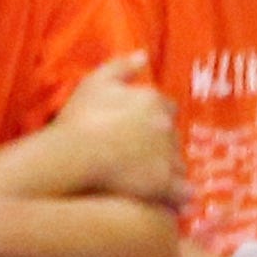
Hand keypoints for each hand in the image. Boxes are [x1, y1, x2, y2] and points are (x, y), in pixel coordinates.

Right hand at [55, 51, 183, 205]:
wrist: (74, 154)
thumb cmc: (80, 118)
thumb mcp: (94, 82)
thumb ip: (121, 66)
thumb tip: (144, 55)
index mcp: (152, 101)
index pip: (166, 107)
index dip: (153, 118)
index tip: (136, 127)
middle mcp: (167, 127)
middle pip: (172, 137)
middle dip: (160, 145)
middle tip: (135, 154)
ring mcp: (168, 156)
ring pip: (178, 164)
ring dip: (167, 170)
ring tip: (145, 179)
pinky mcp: (165, 184)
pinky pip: (182, 193)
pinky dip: (177, 197)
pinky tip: (166, 201)